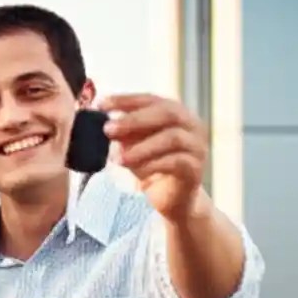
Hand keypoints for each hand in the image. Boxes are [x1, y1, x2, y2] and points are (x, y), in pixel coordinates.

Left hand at [99, 93, 209, 222]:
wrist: (169, 198)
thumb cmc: (150, 165)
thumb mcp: (132, 145)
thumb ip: (122, 132)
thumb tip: (102, 122)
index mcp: (174, 113)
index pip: (150, 99)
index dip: (126, 100)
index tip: (101, 105)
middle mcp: (191, 125)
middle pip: (167, 113)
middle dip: (134, 120)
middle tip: (108, 129)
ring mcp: (197, 146)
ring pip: (173, 138)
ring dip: (142, 147)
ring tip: (118, 159)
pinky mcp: (196, 169)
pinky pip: (176, 162)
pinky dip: (153, 165)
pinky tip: (136, 171)